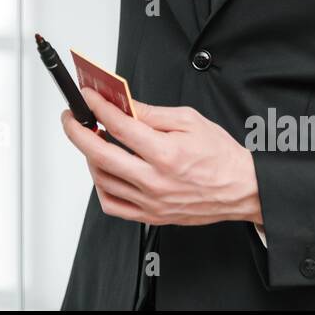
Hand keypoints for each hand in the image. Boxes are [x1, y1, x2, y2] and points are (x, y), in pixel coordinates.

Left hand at [60, 88, 262, 227]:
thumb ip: (152, 113)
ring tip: (92, 141)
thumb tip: (124, 105)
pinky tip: (104, 171)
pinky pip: (113, 205)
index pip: (119, 127)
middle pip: (100, 155)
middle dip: (78, 132)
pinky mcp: (151, 216)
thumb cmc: (221, 156)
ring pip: (102, 180)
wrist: (242, 189)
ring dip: (89, 157)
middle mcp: (155, 181)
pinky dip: (101, 187)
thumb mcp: (189, 120)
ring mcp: (151, 201)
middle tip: (72, 119)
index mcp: (166, 153)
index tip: (88, 98)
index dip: (98, 108)